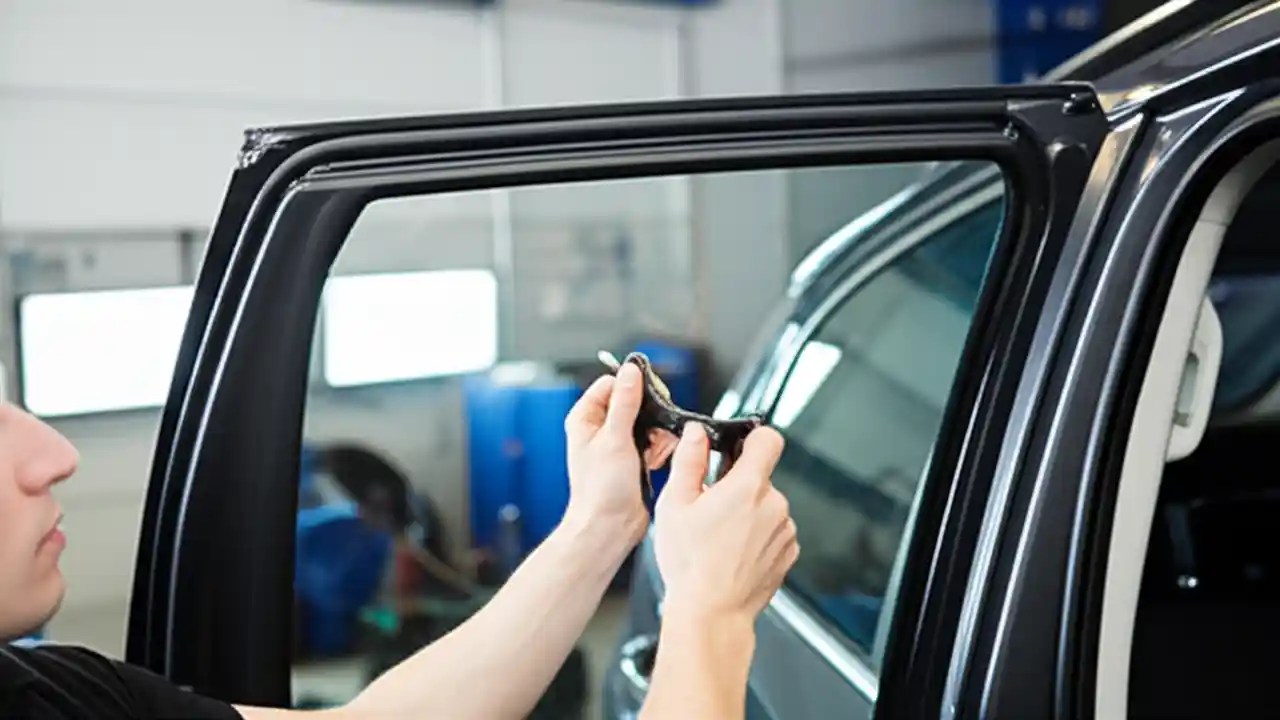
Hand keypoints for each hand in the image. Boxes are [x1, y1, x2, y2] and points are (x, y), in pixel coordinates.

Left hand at [563, 363, 678, 545]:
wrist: (609, 527)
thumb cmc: (600, 491)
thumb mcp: (614, 438)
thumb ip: (625, 402)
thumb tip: (630, 371)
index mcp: (586, 418)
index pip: (612, 383)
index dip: (633, 385)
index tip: (650, 394)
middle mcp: (600, 429)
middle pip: (634, 401)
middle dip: (651, 415)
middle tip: (654, 429)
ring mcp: (617, 444)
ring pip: (648, 422)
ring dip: (658, 435)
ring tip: (653, 452)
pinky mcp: (633, 458)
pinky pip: (654, 442)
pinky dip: (660, 449)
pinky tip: (656, 462)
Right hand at [653, 423, 797, 620]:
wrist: (711, 613)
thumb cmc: (690, 565)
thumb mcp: (674, 505)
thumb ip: (689, 460)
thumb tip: (697, 433)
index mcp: (748, 487)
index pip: (768, 439)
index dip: (751, 438)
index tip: (736, 449)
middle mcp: (774, 505)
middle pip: (760, 477)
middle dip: (738, 485)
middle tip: (710, 508)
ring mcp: (785, 531)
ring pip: (766, 506)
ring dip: (748, 513)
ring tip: (719, 537)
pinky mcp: (788, 553)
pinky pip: (774, 531)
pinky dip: (757, 536)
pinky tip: (733, 553)